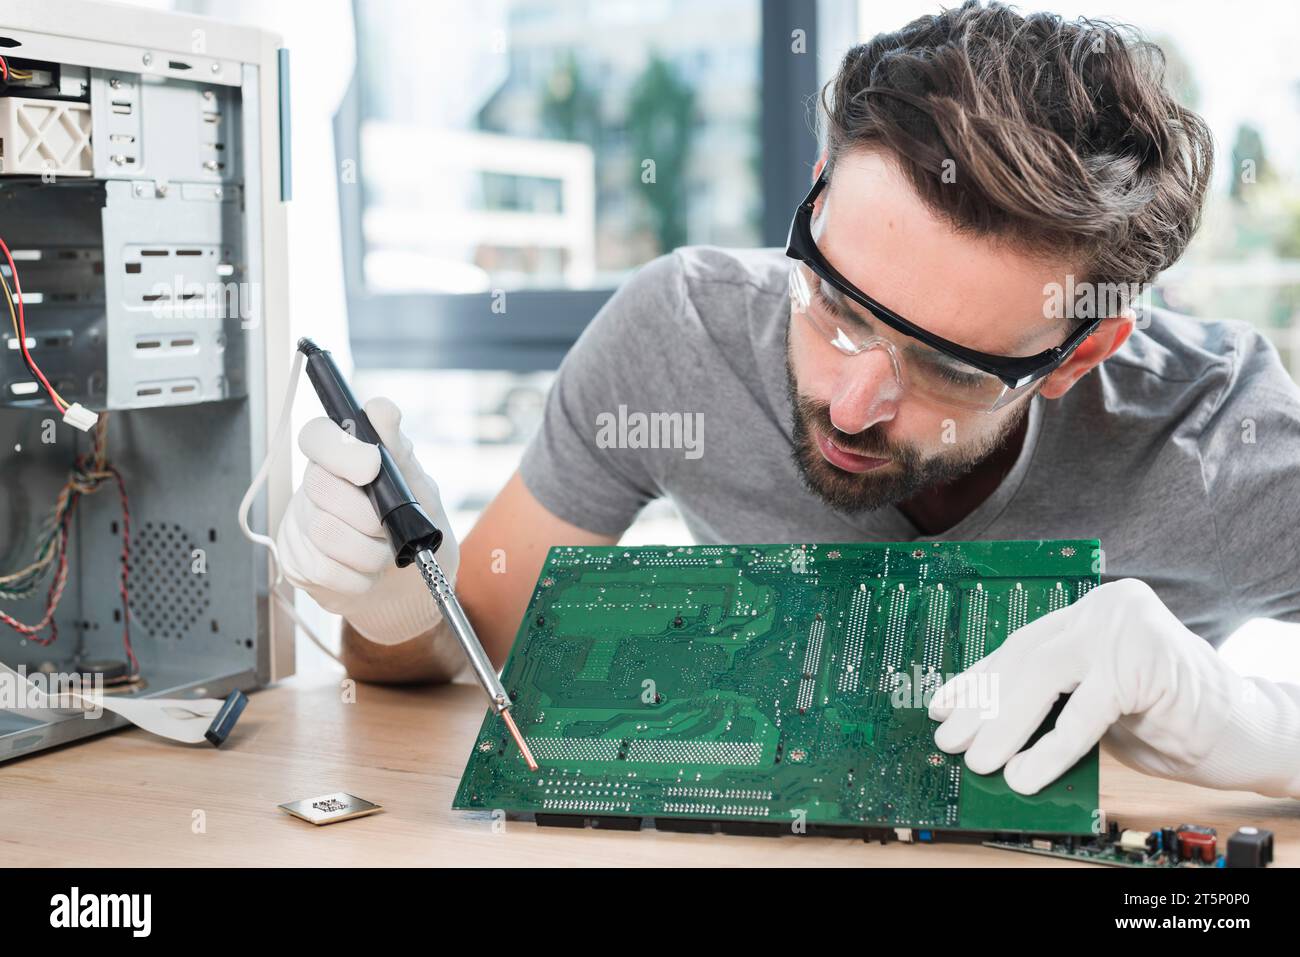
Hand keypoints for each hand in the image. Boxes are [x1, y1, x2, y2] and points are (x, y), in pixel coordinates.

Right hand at [275, 396, 459, 644]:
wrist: (415, 584)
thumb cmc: (416, 527)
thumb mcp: (418, 487)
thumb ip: (398, 451)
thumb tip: (382, 409)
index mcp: (341, 459)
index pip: (316, 435)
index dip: (339, 449)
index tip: (372, 465)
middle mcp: (314, 485)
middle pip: (320, 487)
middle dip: (367, 514)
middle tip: (390, 527)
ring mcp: (300, 524)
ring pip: (325, 532)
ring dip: (369, 551)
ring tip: (385, 553)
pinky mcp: (299, 563)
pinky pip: (323, 569)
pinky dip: (359, 577)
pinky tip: (367, 573)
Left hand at [928, 578, 1299, 797]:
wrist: (1243, 730)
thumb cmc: (1167, 717)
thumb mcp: (1095, 700)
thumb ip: (1050, 698)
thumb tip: (983, 727)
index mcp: (1088, 611)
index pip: (1019, 645)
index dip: (978, 679)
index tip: (942, 708)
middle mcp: (1104, 607)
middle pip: (1025, 658)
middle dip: (983, 704)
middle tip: (952, 741)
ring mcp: (1126, 628)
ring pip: (1045, 676)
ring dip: (1006, 725)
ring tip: (980, 762)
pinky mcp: (1146, 661)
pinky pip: (1086, 711)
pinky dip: (1051, 747)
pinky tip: (1026, 773)